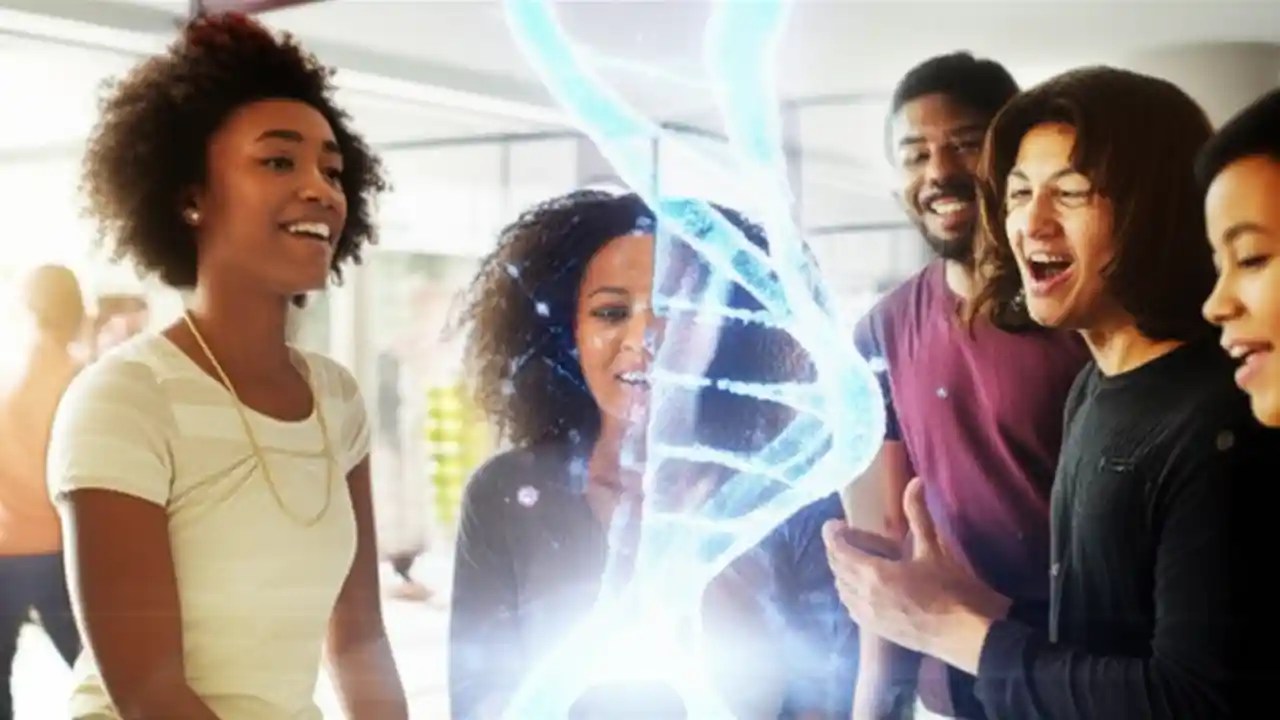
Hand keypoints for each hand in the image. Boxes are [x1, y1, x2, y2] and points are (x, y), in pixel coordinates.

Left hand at [822, 477, 1010, 673]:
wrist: (964, 633)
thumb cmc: (949, 589)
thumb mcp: (932, 548)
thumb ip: (918, 514)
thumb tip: (915, 481)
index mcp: (872, 573)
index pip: (839, 550)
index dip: (832, 535)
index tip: (833, 523)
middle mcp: (862, 595)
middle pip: (837, 568)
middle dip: (837, 550)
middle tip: (843, 538)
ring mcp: (867, 616)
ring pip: (842, 589)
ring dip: (841, 571)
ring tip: (851, 559)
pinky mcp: (875, 630)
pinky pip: (850, 606)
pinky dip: (849, 591)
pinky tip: (860, 587)